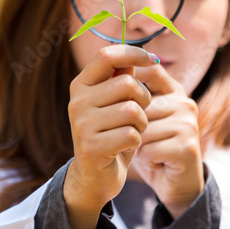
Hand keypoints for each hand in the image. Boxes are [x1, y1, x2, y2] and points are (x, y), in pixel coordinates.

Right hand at [65, 45, 156, 228]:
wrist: (95, 176)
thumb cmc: (111, 133)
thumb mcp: (115, 103)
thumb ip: (122, 78)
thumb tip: (141, 54)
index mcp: (80, 85)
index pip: (106, 56)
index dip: (133, 52)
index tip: (153, 59)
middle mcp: (77, 102)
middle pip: (127, 84)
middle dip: (144, 98)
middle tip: (140, 113)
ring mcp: (81, 125)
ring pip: (132, 110)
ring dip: (141, 123)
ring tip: (133, 131)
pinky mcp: (91, 147)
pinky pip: (131, 134)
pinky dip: (136, 141)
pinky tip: (126, 146)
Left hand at [130, 63, 203, 217]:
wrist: (173, 182)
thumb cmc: (152, 145)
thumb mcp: (141, 117)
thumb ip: (130, 94)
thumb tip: (111, 68)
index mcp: (174, 91)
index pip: (151, 70)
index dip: (129, 80)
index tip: (116, 99)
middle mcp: (184, 103)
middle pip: (139, 104)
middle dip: (129, 124)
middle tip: (134, 138)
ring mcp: (188, 124)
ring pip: (142, 128)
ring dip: (136, 143)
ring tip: (146, 150)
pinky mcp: (186, 147)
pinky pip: (149, 148)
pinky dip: (145, 159)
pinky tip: (154, 162)